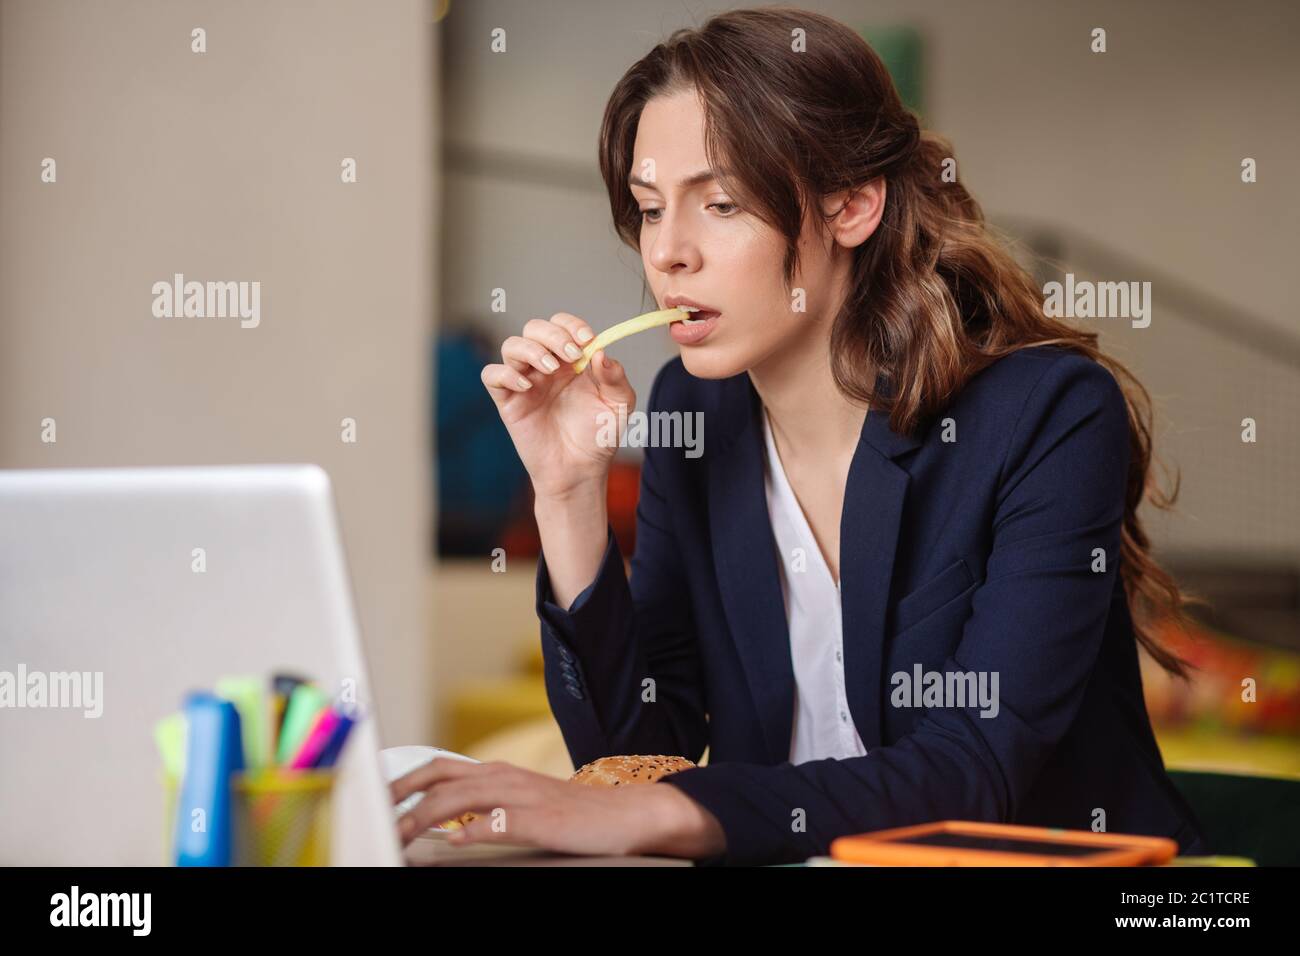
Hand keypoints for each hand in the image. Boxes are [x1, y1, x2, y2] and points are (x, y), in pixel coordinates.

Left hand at [390, 758, 726, 859]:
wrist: (624, 814)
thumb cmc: (571, 813)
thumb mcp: (520, 800)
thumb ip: (483, 804)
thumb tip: (443, 821)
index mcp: (497, 772)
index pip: (437, 767)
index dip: (402, 780)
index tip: (375, 799)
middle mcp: (505, 777)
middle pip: (441, 778)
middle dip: (403, 796)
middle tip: (378, 816)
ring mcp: (524, 797)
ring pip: (463, 797)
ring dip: (427, 816)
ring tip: (403, 833)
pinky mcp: (543, 820)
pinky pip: (503, 821)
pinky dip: (476, 828)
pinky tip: (457, 840)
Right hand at [480, 313, 636, 500]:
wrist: (580, 470)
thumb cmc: (598, 437)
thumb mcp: (618, 405)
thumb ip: (616, 377)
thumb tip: (600, 353)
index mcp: (571, 360)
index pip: (563, 325)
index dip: (572, 325)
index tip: (587, 339)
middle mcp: (546, 366)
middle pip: (534, 328)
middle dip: (553, 335)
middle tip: (571, 355)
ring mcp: (525, 381)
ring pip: (512, 345)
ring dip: (531, 350)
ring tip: (550, 370)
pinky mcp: (508, 401)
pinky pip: (491, 375)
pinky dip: (504, 373)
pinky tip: (526, 386)